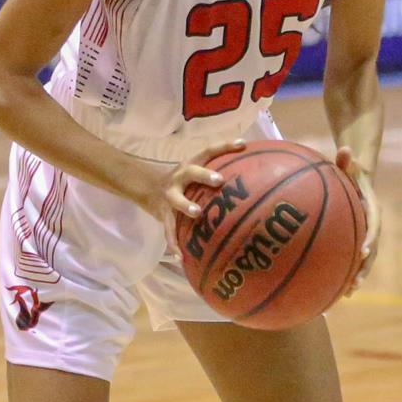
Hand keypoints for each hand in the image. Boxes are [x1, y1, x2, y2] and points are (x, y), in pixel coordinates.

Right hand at [133, 139, 244, 254]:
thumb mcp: (196, 174)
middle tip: (219, 180)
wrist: (148, 190)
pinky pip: (169, 230)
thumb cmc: (185, 183)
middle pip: (191, 172)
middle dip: (204, 175)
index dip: (225, 146)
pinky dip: (174, 243)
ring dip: (185, 205)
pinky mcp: (163, 214)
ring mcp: (170, 196)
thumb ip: (218, 173)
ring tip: (196, 213)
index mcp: (190, 165)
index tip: (243, 144)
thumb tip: (253, 178)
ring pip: (176, 200)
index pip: (209, 151)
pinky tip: (182, 257)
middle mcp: (179, 178)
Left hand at [335, 147, 380, 294]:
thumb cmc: (350, 170)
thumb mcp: (349, 163)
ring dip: (355, 277)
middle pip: (371, 251)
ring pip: (363, 260)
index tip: (363, 251)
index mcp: (372, 209)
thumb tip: (345, 148)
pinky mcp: (355, 239)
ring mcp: (365, 234)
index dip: (370, 239)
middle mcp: (372, 226)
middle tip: (355, 284)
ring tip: (345, 295)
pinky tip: (329, 287)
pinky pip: (349, 257)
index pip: (374, 226)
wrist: (360, 176)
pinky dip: (342, 272)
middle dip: (363, 269)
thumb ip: (346, 159)